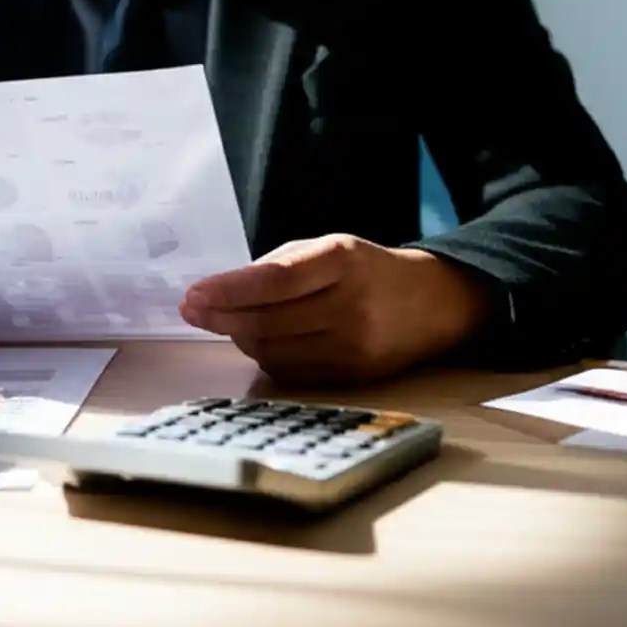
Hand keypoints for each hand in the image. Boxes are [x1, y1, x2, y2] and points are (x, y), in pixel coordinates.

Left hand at [179, 234, 491, 382]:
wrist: (434, 304)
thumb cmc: (366, 270)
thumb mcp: (327, 249)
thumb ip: (275, 266)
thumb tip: (217, 294)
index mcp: (344, 262)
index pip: (274, 280)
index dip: (228, 290)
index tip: (193, 294)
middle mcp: (352, 306)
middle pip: (268, 321)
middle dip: (221, 317)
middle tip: (192, 310)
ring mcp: (355, 348)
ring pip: (273, 351)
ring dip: (240, 337)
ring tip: (228, 320)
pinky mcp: (353, 378)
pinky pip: (289, 371)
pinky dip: (265, 356)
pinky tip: (260, 340)